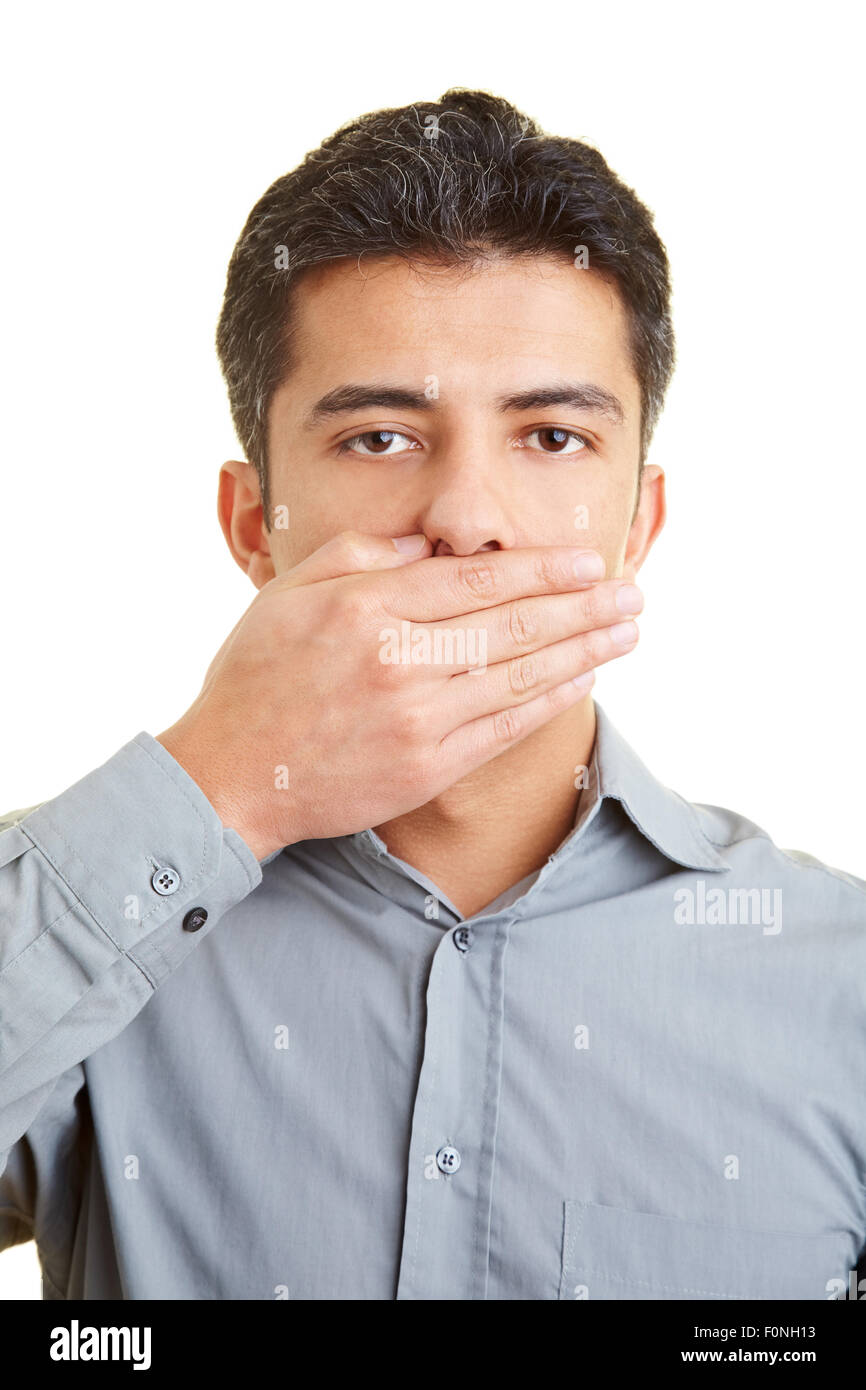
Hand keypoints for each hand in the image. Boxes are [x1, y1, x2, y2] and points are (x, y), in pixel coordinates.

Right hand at [156, 532, 641, 858]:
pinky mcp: (429, 767)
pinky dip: (553, 699)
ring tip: (627, 630)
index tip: (587, 560)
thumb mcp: (287, 594)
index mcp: (366, 609)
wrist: (229, 777)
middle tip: (631, 591)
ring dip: (585, 649)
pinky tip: (585, 679)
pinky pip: (507, 726)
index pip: (477, 579)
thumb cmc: (254, 679)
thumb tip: (432, 547)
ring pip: (522, 674)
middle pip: (515, 624)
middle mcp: (400, 661)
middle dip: (584, 605)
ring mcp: (419, 719)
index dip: (543, 568)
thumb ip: (360, 558)